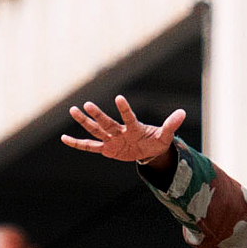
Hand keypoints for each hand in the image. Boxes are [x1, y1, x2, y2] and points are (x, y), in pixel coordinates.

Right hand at [61, 95, 184, 166]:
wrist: (149, 149)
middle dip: (98, 116)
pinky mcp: (107, 149)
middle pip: (107, 124)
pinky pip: (90, 147)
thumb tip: (182, 113)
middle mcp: (120, 131)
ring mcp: (112, 140)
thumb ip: (170, 125)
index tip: (119, 98)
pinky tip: (64, 139)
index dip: (125, 109)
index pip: (129, 117)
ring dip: (85, 122)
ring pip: (96, 131)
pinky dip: (77, 144)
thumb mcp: (165, 136)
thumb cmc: (156, 140)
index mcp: (134, 128)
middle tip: (87, 104)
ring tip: (73, 110)